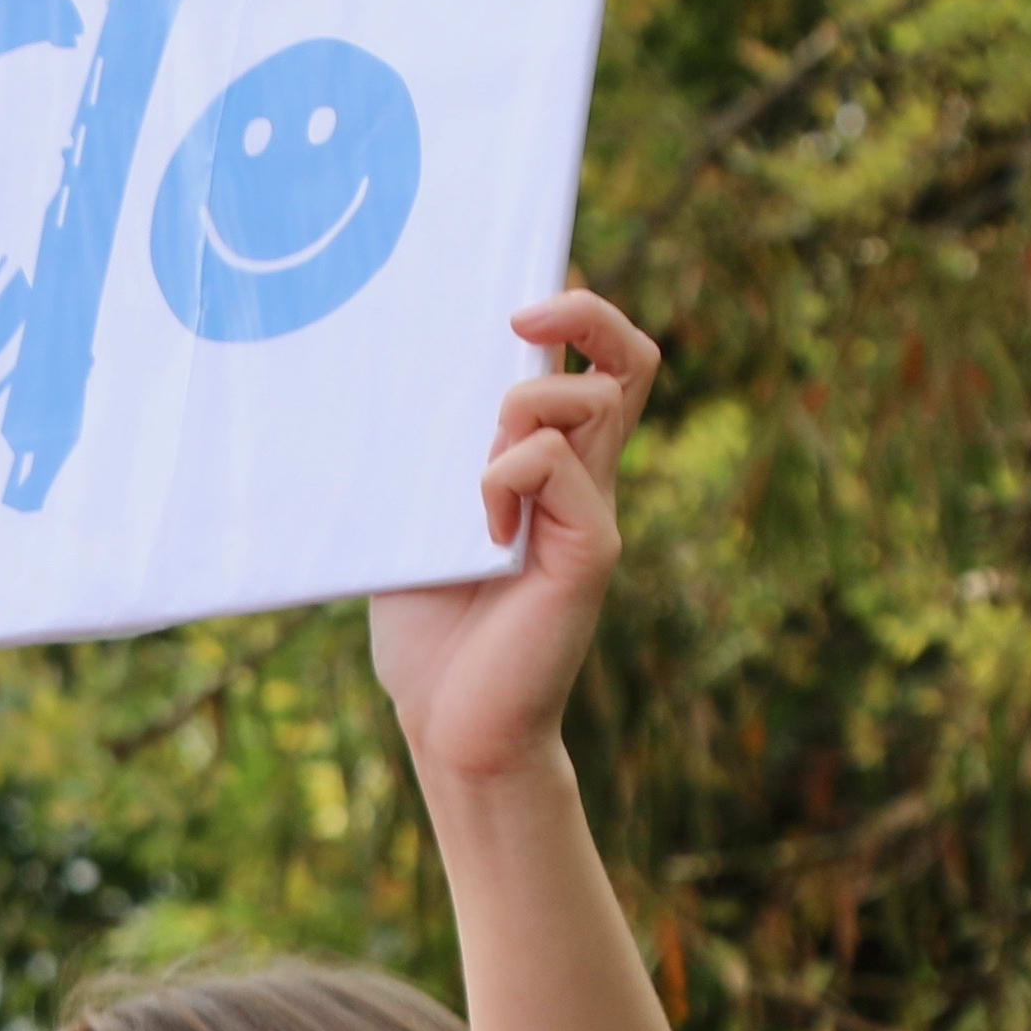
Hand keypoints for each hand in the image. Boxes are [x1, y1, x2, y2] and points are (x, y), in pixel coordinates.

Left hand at [361, 289, 660, 790]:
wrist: (450, 724)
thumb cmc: (429, 629)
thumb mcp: (417, 519)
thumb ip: (430, 457)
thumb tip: (403, 377)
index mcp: (547, 467)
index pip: (592, 366)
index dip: (577, 316)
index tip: (515, 306)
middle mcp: (583, 479)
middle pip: (627, 360)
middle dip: (583, 315)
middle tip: (520, 320)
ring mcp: (592, 512)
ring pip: (594, 400)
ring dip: (521, 408)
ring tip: (474, 474)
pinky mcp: (590, 550)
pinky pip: (556, 467)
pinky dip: (505, 478)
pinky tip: (481, 534)